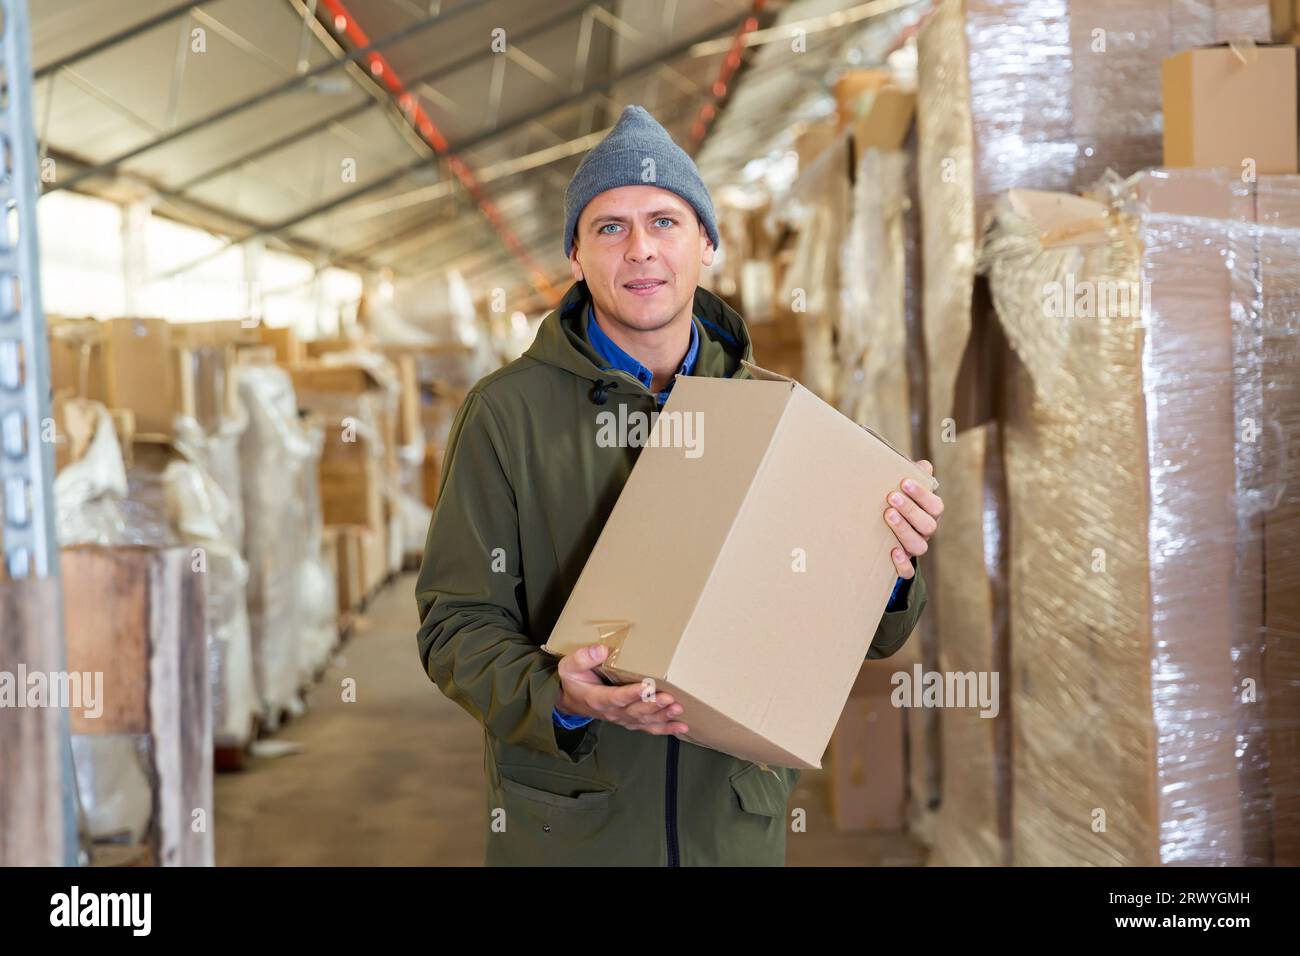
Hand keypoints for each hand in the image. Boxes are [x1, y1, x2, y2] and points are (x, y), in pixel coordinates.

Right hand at [555, 644, 688, 735]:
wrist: (571, 701)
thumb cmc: (573, 681)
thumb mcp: (569, 666)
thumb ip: (583, 658)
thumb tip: (602, 650)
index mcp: (597, 699)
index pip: (616, 697)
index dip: (632, 694)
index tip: (647, 687)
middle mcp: (612, 712)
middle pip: (635, 711)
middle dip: (653, 705)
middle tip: (669, 698)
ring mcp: (622, 718)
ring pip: (644, 720)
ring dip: (662, 716)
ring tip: (677, 710)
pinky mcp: (630, 721)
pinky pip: (648, 727)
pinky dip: (665, 728)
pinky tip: (681, 725)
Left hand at [884, 459, 943, 578]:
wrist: (878, 532)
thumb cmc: (893, 503)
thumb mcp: (901, 489)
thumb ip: (912, 475)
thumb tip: (923, 465)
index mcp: (929, 513)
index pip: (935, 505)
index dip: (922, 494)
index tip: (904, 481)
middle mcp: (925, 532)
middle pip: (928, 524)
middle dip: (910, 509)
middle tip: (891, 496)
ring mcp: (914, 549)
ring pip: (919, 546)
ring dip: (904, 530)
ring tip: (888, 515)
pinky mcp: (901, 566)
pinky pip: (908, 571)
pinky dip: (902, 564)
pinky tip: (892, 551)